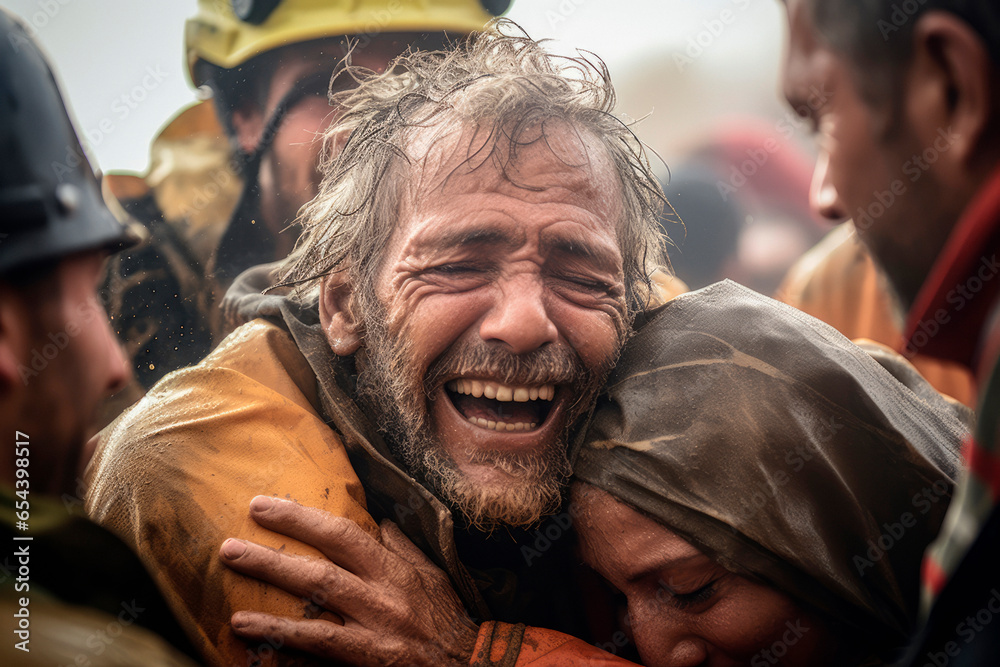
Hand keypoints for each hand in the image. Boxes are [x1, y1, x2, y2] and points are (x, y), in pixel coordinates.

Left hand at [219, 496, 478, 665]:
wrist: (470, 665)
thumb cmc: (447, 620)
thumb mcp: (431, 576)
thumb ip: (402, 547)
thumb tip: (379, 520)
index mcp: (394, 569)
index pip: (342, 534)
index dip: (300, 519)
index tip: (263, 506)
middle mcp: (382, 594)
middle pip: (322, 565)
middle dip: (275, 551)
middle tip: (230, 543)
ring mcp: (374, 627)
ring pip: (317, 601)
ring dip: (271, 590)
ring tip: (234, 584)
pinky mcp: (368, 658)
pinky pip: (318, 645)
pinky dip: (280, 636)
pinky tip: (247, 631)